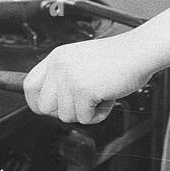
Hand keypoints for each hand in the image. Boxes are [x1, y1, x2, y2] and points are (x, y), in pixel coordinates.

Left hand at [23, 36, 155, 125]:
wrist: (139, 52)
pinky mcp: (83, 90)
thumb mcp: (80, 60)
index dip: (37, 102)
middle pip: (45, 107)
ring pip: (65, 116)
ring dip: (86, 112)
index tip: (49, 109)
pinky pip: (84, 118)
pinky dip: (99, 114)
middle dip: (65, 110)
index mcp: (57, 57)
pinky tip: (107, 97)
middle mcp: (60, 66)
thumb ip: (64, 77)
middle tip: (84, 101)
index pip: (30, 85)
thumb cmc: (117, 58)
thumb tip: (52, 103)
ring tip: (100, 94)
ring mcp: (70, 78)